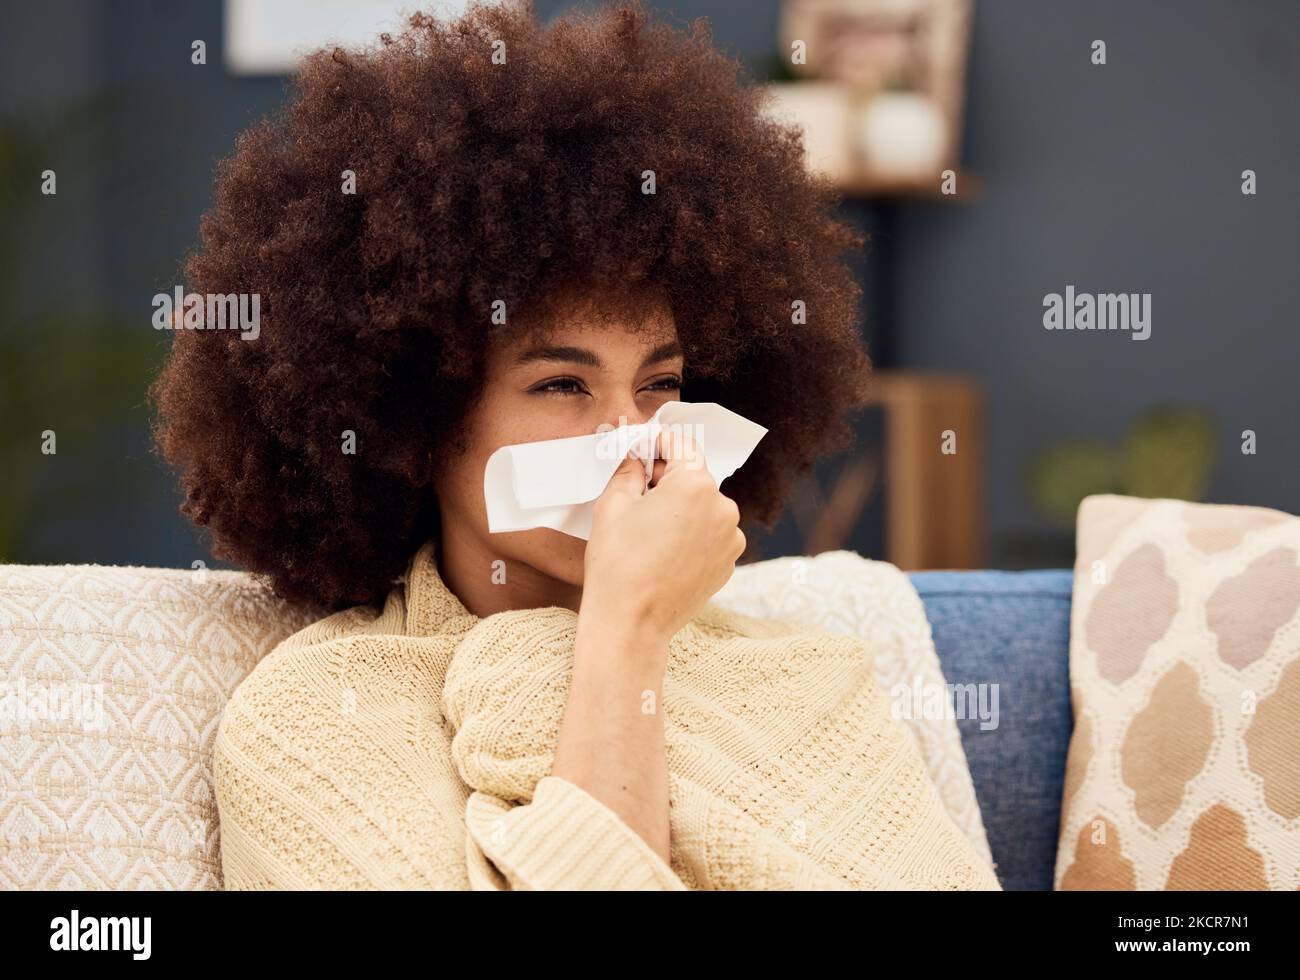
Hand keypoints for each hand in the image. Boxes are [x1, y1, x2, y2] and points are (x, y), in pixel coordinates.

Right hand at [580, 428, 745, 644]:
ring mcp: (730, 537)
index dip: (658, 442)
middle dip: (666, 479)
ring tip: (648, 530)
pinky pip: (710, 534)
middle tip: (635, 492)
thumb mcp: (613, 505)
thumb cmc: (618, 565)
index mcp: (696, 485)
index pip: (681, 445)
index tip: (643, 446)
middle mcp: (723, 507)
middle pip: (694, 477)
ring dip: (680, 508)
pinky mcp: (728, 562)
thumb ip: (629, 470)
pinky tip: (663, 550)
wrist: (631, 624)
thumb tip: (636, 456)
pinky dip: (690, 534)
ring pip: (703, 507)